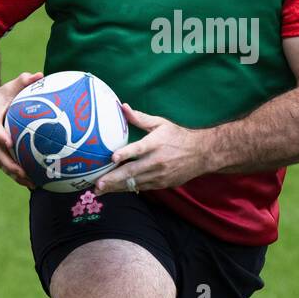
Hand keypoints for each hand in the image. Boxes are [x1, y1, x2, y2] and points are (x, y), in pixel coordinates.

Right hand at [0, 71, 43, 188]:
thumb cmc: (3, 96)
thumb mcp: (11, 86)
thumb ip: (24, 80)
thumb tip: (39, 75)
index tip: (9, 142)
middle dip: (8, 164)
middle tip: (22, 171)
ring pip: (1, 164)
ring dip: (15, 175)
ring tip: (31, 183)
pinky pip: (7, 166)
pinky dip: (18, 176)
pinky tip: (34, 183)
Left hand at [94, 104, 212, 194]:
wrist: (202, 154)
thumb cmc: (178, 136)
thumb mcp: (161, 123)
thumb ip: (140, 118)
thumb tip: (123, 107)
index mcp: (156, 143)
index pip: (139, 148)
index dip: (126, 153)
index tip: (113, 157)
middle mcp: (157, 161)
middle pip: (132, 171)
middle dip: (113, 178)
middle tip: (97, 184)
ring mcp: (160, 175)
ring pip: (134, 183)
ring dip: (116, 187)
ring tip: (98, 190)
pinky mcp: (162, 184)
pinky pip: (141, 187)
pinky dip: (127, 189)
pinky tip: (114, 190)